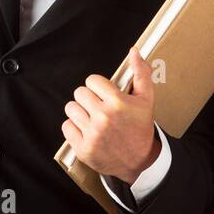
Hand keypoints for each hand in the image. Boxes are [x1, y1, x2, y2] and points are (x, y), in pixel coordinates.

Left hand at [61, 47, 160, 184]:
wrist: (140, 161)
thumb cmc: (141, 128)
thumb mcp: (146, 99)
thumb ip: (140, 73)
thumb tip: (134, 51)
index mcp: (118, 102)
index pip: (92, 80)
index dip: (98, 86)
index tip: (104, 93)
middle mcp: (103, 117)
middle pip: (79, 93)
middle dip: (88, 98)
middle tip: (98, 106)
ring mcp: (92, 134)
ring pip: (70, 108)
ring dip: (79, 111)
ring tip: (91, 117)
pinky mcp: (83, 148)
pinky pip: (66, 126)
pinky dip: (74, 127)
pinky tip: (86, 129)